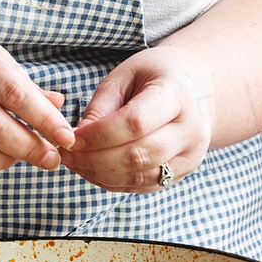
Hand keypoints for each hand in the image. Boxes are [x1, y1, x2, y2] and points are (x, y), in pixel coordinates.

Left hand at [59, 45, 212, 192]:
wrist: (195, 89)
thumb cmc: (155, 76)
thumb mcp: (125, 76)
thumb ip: (101, 107)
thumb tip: (77, 139)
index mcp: (177, 96)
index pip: (136, 123)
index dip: (99, 135)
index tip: (71, 137)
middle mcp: (190, 130)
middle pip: (139, 155)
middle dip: (95, 159)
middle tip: (65, 154)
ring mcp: (190, 156)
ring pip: (140, 176)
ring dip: (100, 174)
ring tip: (75, 162)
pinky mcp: (182, 173)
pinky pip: (143, 185)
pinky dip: (113, 182)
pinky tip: (92, 170)